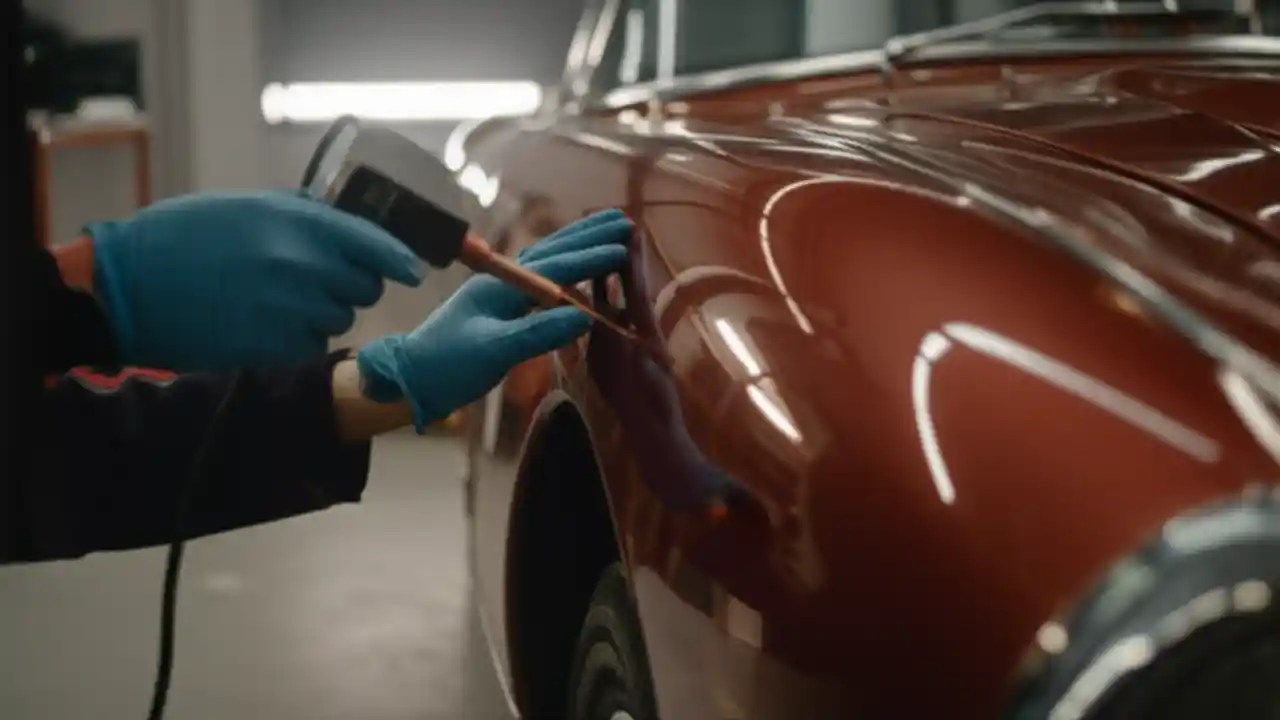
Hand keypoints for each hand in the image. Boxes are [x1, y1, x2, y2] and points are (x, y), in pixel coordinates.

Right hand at [88, 189, 423, 370]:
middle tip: (310, 281)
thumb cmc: (183, 239)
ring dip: (319, 314)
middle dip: (347, 285)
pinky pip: (313, 347)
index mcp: (296, 221)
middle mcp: (301, 263)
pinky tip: (261, 327)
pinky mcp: (275, 348)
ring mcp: (290, 308)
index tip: (413, 270)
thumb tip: (349, 224)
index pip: (373, 242)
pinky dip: (297, 342)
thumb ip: (302, 214)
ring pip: (339, 319)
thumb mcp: (245, 206)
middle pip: (363, 285)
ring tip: (272, 302)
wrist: (129, 287)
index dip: (399, 259)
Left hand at [356, 210, 630, 430]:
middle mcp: (502, 282)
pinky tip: (580, 272)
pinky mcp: (502, 309)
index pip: (553, 267)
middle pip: (552, 253)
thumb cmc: (448, 366)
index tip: (623, 246)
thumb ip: (537, 333)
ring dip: (578, 245)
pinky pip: (543, 281)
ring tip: (608, 231)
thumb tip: (584, 317)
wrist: (411, 380)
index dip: (589, 257)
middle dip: (588, 237)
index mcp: (499, 287)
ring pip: (547, 262)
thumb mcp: (494, 351)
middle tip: (624, 221)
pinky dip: (566, 270)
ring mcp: (501, 293)